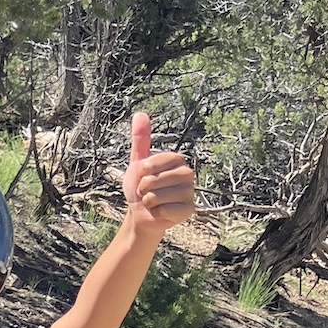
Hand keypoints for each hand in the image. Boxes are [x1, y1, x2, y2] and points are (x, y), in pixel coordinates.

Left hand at [122, 113, 195, 236]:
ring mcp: (190, 192)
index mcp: (177, 160)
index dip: (143, 170)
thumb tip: (140, 114)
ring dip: (148, 201)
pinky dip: (156, 212)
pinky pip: (165, 209)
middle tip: (147, 190)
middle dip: (143, 187)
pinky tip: (160, 211)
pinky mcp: (189, 210)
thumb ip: (141, 139)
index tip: (143, 174)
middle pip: (154, 180)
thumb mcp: (137, 162)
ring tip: (153, 201)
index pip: (156, 161)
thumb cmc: (140, 186)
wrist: (141, 213)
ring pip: (157, 196)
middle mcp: (187, 174)